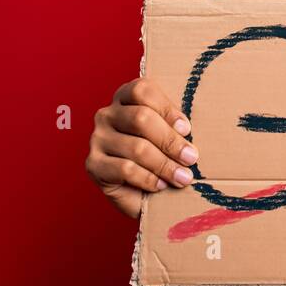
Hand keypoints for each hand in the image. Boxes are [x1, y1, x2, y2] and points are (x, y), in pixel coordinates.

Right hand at [85, 77, 198, 218]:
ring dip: (165, 165)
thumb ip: (178, 126)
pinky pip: (125, 169)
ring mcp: (98, 138)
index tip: (186, 129)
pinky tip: (160, 185)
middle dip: (171, 140)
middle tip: (191, 158)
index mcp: (126, 98)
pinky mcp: (93, 164)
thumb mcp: (172, 135)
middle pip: (141, 118)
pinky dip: (148, 178)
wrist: (143, 194)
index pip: (142, 90)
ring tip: (183, 177)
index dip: (167, 108)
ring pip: (136, 147)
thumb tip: (191, 131)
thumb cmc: (162, 156)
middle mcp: (107, 114)